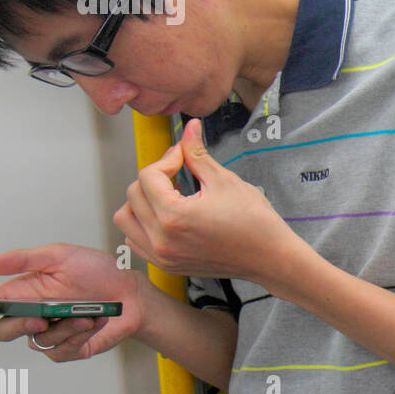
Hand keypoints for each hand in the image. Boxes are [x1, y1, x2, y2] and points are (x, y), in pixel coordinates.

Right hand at [0, 243, 145, 361]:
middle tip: (41, 317)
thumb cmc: (97, 271)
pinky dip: (79, 334)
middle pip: (1, 332)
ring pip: (36, 341)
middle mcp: (30, 315)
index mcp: (21, 292)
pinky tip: (94, 321)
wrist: (131, 292)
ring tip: (86, 312)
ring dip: (64, 326)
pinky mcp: (67, 349)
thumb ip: (21, 259)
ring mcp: (48, 334)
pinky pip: (60, 350)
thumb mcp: (59, 256)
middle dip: (19, 325)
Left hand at [113, 117, 298, 285]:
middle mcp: (161, 239)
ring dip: (140, 202)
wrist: (269, 256)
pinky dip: (141, 225)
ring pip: (125, 220)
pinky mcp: (166, 265)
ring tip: (166, 195)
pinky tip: (164, 217)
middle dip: (153, 177)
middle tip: (178, 171)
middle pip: (133, 194)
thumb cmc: (254, 222)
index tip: (184, 156)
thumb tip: (189, 128)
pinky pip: (134, 241)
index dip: (168, 158)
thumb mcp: (225, 180)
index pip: (148, 175)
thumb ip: (197, 154)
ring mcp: (162, 255)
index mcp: (174, 216)